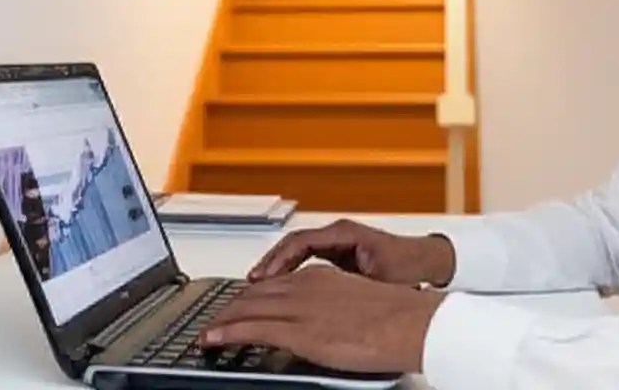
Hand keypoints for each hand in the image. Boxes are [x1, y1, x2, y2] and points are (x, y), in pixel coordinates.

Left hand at [199, 266, 445, 372]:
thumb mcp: (356, 302)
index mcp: (319, 277)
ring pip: (246, 308)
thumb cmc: (396, 318)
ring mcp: (299, 307)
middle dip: (229, 308)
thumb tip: (324, 324)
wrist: (411, 323)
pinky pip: (251, 329)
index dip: (250, 296)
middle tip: (214, 321)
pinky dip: (226, 333)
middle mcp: (304, 286)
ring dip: (222, 321)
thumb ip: (333, 307)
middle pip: (253, 294)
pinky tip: (211, 340)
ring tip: (207, 333)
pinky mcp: (298, 331)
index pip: (273, 284)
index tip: (238, 307)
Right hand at [248, 219, 455, 286]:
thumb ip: (353, 284)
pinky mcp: (337, 252)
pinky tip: (280, 283)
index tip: (265, 275)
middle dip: (271, 261)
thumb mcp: (379, 278)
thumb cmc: (408, 266)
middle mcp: (338, 233)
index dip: (279, 258)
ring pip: (296, 249)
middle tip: (252, 281)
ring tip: (258, 284)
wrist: (426, 261)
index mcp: (345, 233)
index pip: (301, 241)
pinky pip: (305, 256)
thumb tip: (330, 294)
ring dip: (278, 265)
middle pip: (293, 243)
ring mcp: (336, 241)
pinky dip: (290, 268)